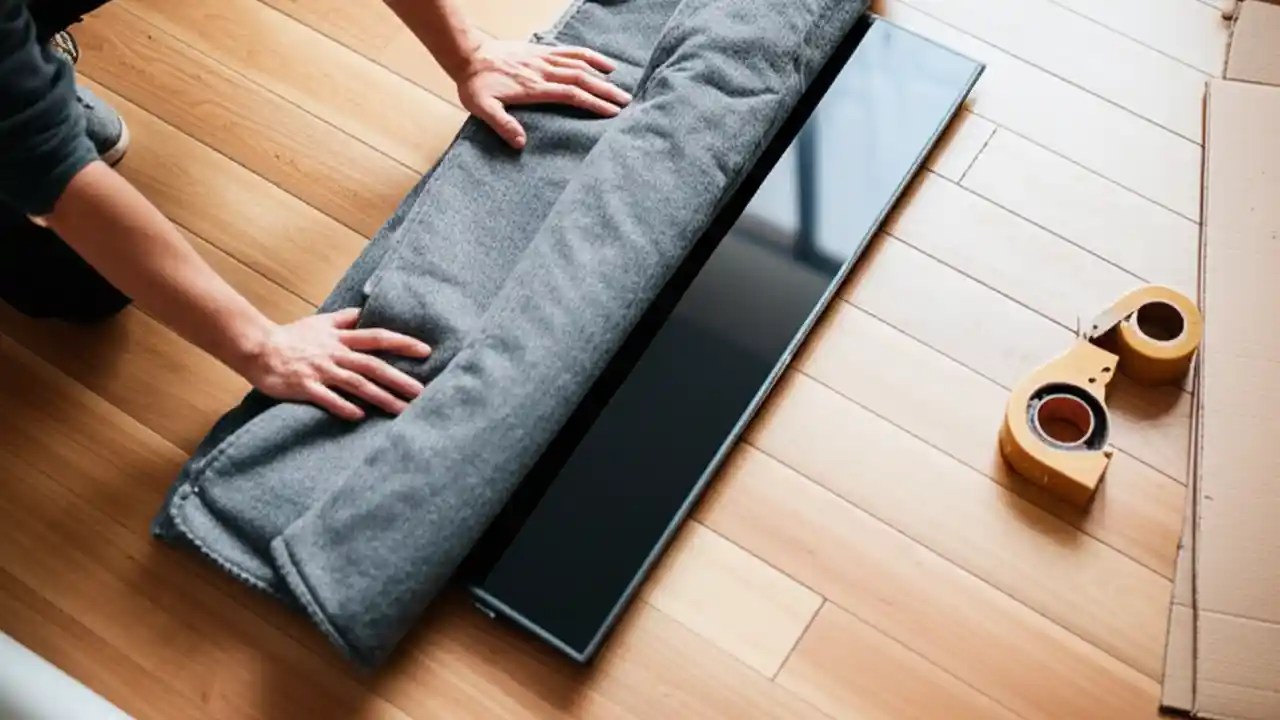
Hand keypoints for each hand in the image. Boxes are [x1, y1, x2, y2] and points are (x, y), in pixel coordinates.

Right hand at [240, 308, 431, 420]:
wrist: (257, 347)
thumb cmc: (290, 336)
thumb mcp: (320, 322)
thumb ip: (345, 319)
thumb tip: (366, 309)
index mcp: (340, 339)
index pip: (378, 338)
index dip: (402, 343)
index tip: (426, 351)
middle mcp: (335, 354)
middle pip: (373, 366)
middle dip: (399, 378)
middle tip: (422, 392)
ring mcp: (321, 371)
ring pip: (357, 384)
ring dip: (381, 397)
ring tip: (402, 410)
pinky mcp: (305, 386)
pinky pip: (327, 398)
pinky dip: (344, 406)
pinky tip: (361, 416)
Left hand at [454, 40, 631, 148]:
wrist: (468, 55)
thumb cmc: (476, 84)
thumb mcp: (483, 108)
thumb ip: (503, 125)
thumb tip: (521, 143)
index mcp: (534, 87)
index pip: (571, 95)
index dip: (593, 103)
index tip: (611, 113)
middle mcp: (544, 71)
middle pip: (582, 79)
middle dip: (606, 92)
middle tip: (626, 103)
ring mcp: (544, 59)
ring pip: (580, 65)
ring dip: (603, 76)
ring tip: (621, 87)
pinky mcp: (542, 51)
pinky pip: (571, 52)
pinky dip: (590, 56)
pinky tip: (604, 64)